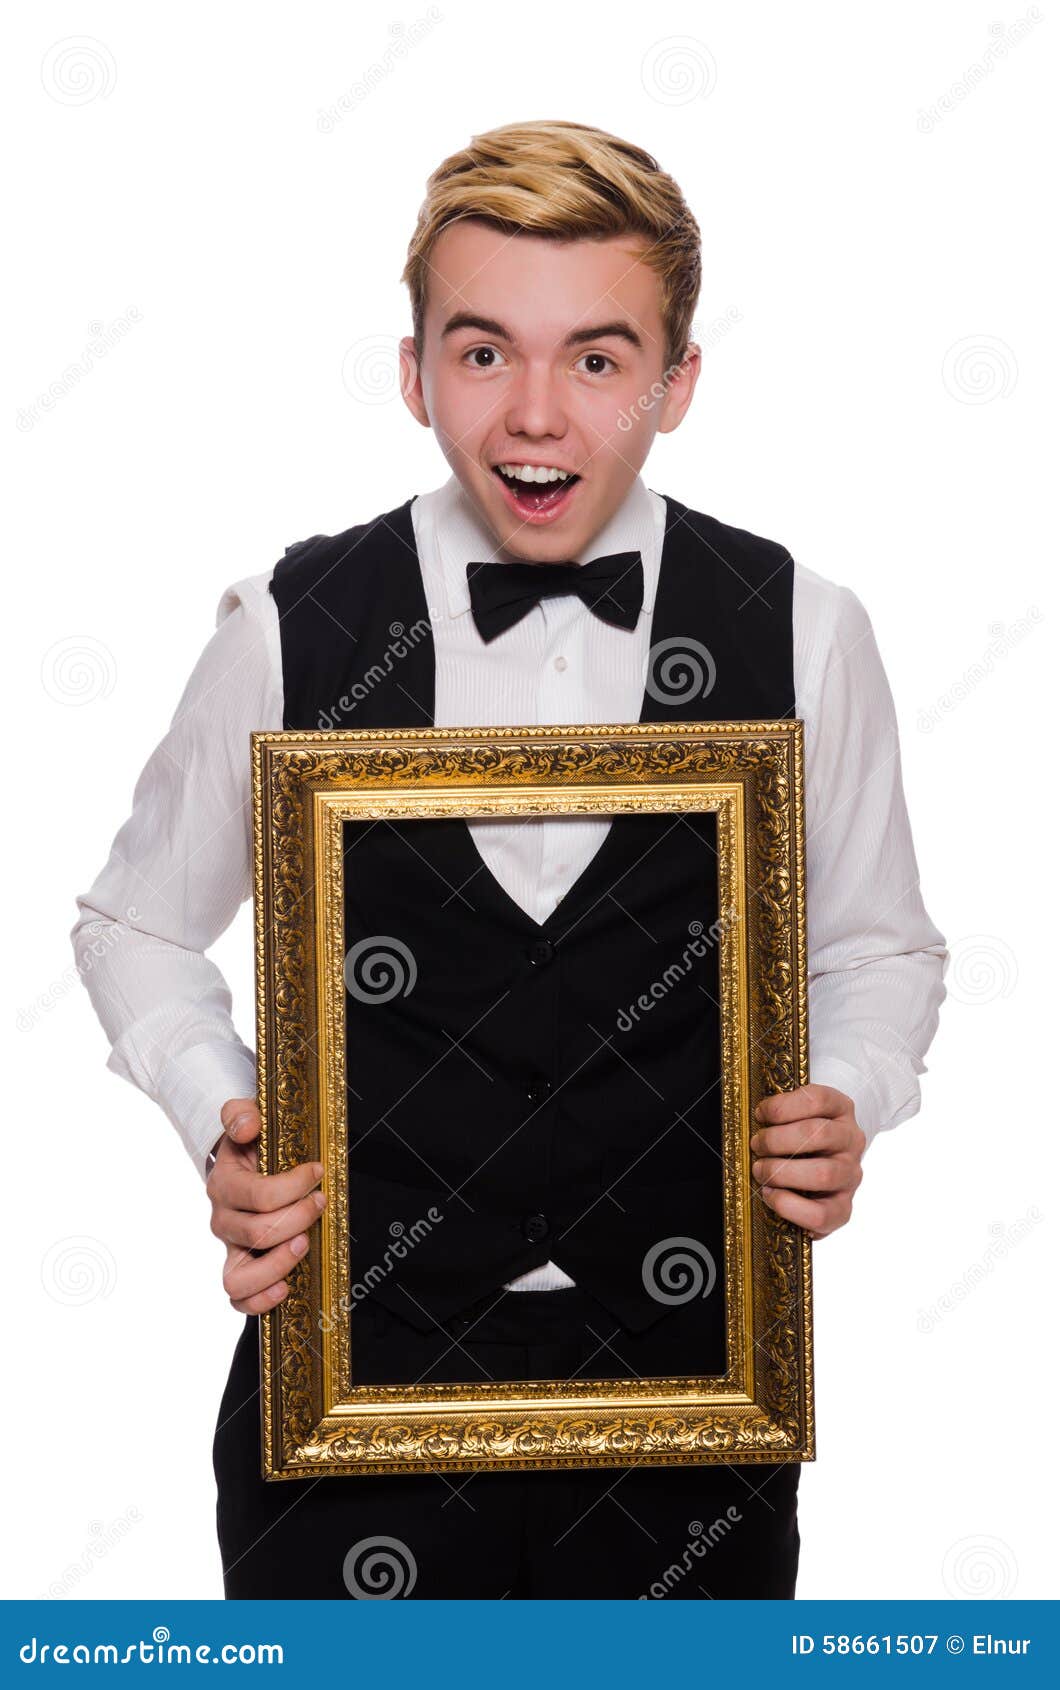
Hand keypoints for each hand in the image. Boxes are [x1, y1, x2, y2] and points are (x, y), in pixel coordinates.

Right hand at [206, 1097, 325, 1313]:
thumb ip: (240, 1114)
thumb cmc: (253, 1145)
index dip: (294, 1186)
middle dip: (297, 1219)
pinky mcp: (242, 1270)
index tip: (318, 1171)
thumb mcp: (247, 1120)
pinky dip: (260, 1301)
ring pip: (238, 1277)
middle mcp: (223, 1221)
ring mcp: (231, 1249)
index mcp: (224, 1184)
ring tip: (304, 1245)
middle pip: (256, 1234)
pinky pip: (239, 1300)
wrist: (244, 1164)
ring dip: (277, 1264)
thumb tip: (248, 1125)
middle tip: (320, 1203)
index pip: (258, 1195)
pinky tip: (287, 1287)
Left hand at [749, 1082, 865, 1239]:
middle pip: (818, 1134)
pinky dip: (789, 1205)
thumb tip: (755, 1120)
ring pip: (822, 1174)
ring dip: (782, 1172)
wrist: (825, 1171)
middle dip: (777, 1140)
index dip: (783, 1106)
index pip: (819, 1100)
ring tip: (760, 1171)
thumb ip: (781, 1115)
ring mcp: (850, 1175)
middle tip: (756, 1145)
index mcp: (841, 1110)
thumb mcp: (796, 1117)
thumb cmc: (802, 1139)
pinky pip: (820, 1214)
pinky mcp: (843, 1208)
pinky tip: (771, 1195)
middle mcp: (851, 1141)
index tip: (760, 1114)